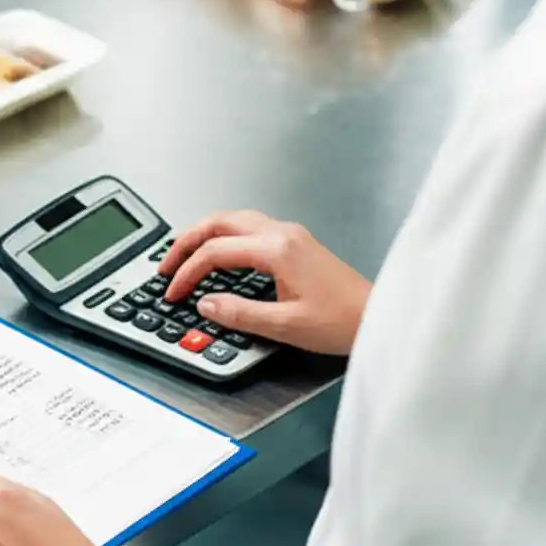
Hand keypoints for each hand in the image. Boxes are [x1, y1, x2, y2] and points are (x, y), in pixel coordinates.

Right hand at [158, 211, 370, 354]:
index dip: (188, 272)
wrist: (378, 317)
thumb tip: (206, 303)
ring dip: (205, 234)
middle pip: (220, 221)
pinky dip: (225, 237)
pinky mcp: (297, 244)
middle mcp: (283, 234)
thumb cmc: (343, 320)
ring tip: (186, 256)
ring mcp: (291, 235)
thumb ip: (239, 314)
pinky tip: (220, 254)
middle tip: (167, 264)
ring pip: (234, 220)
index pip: (215, 251)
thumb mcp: (285, 325)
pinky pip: (249, 228)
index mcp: (277, 249)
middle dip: (187, 241)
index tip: (175, 292)